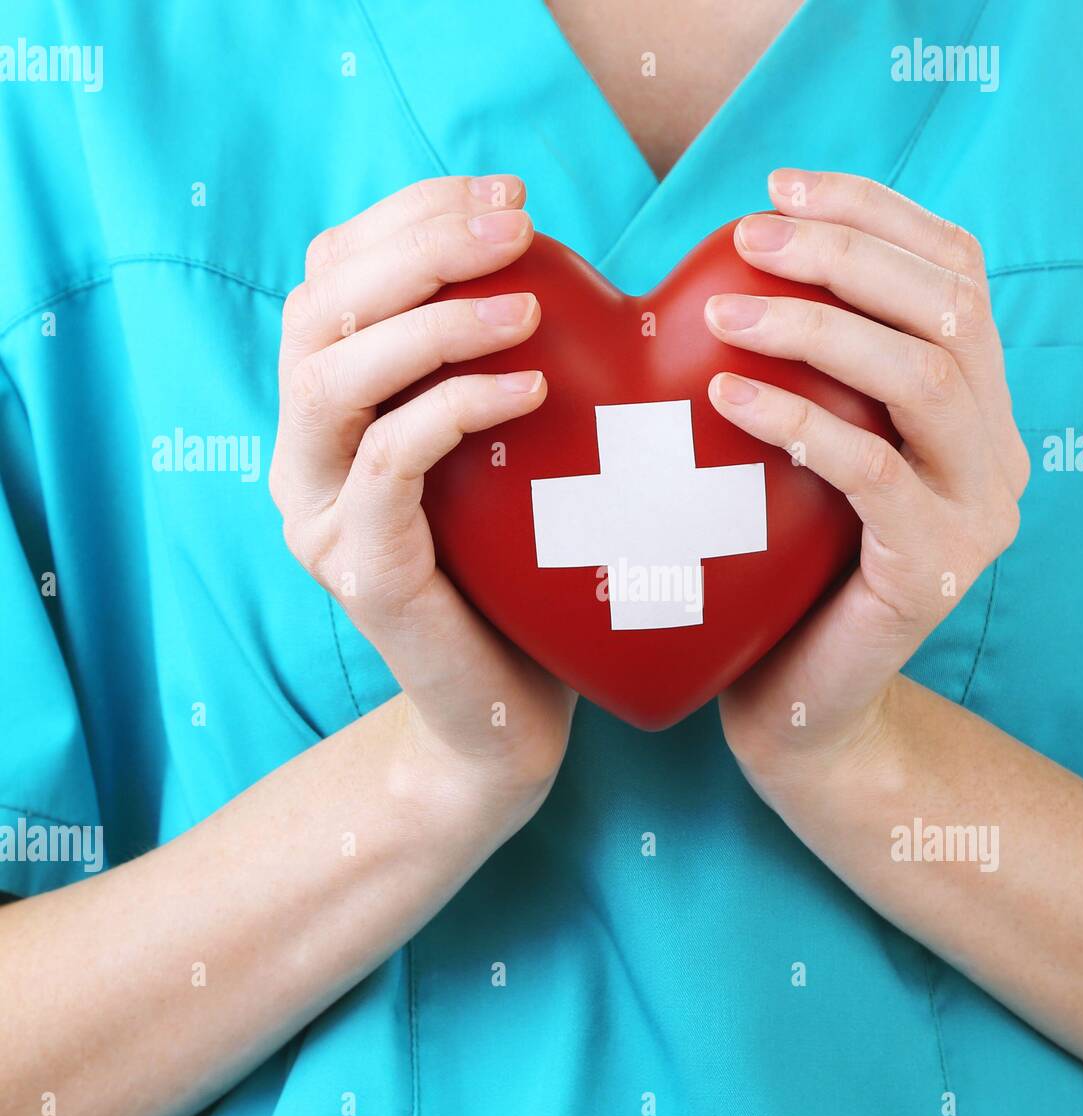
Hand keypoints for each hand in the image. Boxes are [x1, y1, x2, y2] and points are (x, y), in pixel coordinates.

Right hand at [271, 176, 574, 816]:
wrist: (509, 713)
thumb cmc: (521, 571)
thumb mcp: (507, 448)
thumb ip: (489, 365)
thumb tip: (541, 255)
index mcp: (328, 415)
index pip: (334, 278)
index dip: (410, 218)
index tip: (508, 196)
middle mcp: (302, 458)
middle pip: (318, 311)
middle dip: (419, 248)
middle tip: (519, 228)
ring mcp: (318, 517)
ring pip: (333, 380)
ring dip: (433, 323)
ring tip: (529, 303)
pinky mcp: (359, 572)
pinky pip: (386, 465)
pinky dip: (455, 408)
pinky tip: (532, 386)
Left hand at [706, 169, 1028, 779]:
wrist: (800, 709)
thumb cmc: (784, 570)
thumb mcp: (804, 452)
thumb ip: (816, 370)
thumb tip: (738, 262)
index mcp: (977, 409)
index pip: (955, 272)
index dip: (876, 212)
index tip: (780, 187)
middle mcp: (1000, 451)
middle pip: (950, 308)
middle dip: (845, 253)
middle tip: (746, 238)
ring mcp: (980, 513)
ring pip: (925, 375)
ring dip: (820, 326)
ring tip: (722, 313)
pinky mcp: (934, 569)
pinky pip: (873, 469)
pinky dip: (799, 420)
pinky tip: (729, 394)